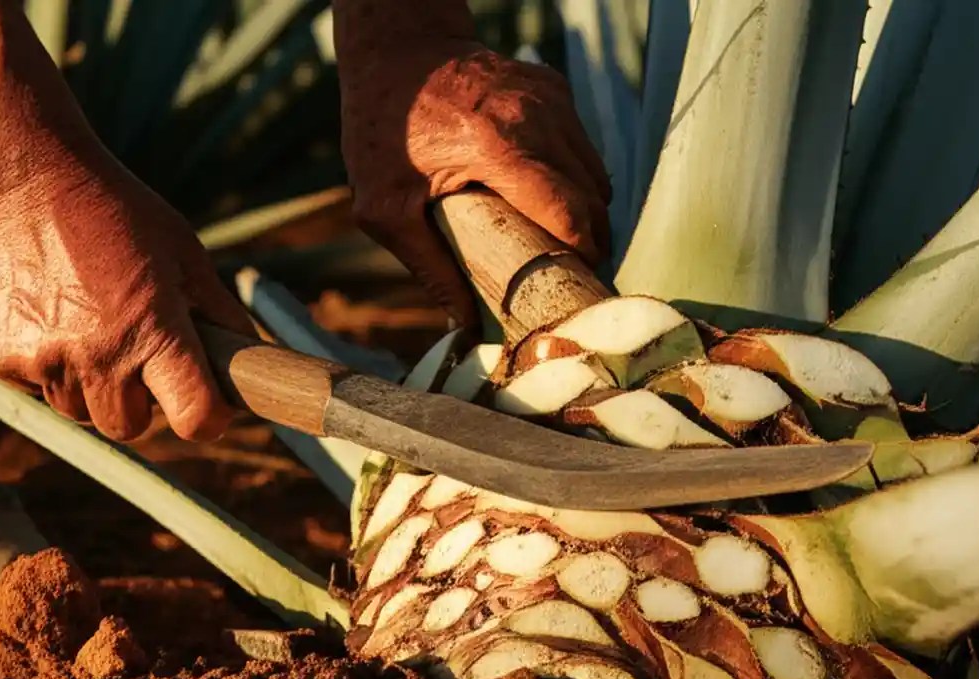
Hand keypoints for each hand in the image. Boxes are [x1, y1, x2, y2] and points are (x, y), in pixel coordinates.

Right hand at [0, 160, 256, 442]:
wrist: (25, 178)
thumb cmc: (118, 214)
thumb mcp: (185, 255)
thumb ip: (219, 314)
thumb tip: (254, 361)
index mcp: (154, 331)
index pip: (195, 416)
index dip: (208, 418)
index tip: (208, 407)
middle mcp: (98, 355)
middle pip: (130, 427)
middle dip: (140, 403)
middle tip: (137, 357)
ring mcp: (43, 359)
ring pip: (79, 411)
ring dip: (90, 384)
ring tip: (88, 324)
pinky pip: (33, 387)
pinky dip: (45, 365)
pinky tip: (47, 315)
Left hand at [339, 40, 611, 326]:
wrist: (393, 53)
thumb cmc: (381, 130)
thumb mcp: (384, 207)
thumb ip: (428, 267)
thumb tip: (464, 326)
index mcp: (497, 148)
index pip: (570, 212)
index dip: (583, 256)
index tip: (575, 285)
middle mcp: (536, 117)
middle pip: (595, 198)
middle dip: (591, 241)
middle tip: (569, 274)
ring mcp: (550, 98)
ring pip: (597, 173)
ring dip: (587, 211)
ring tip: (559, 240)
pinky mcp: (554, 88)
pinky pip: (584, 146)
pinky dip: (576, 176)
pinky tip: (546, 194)